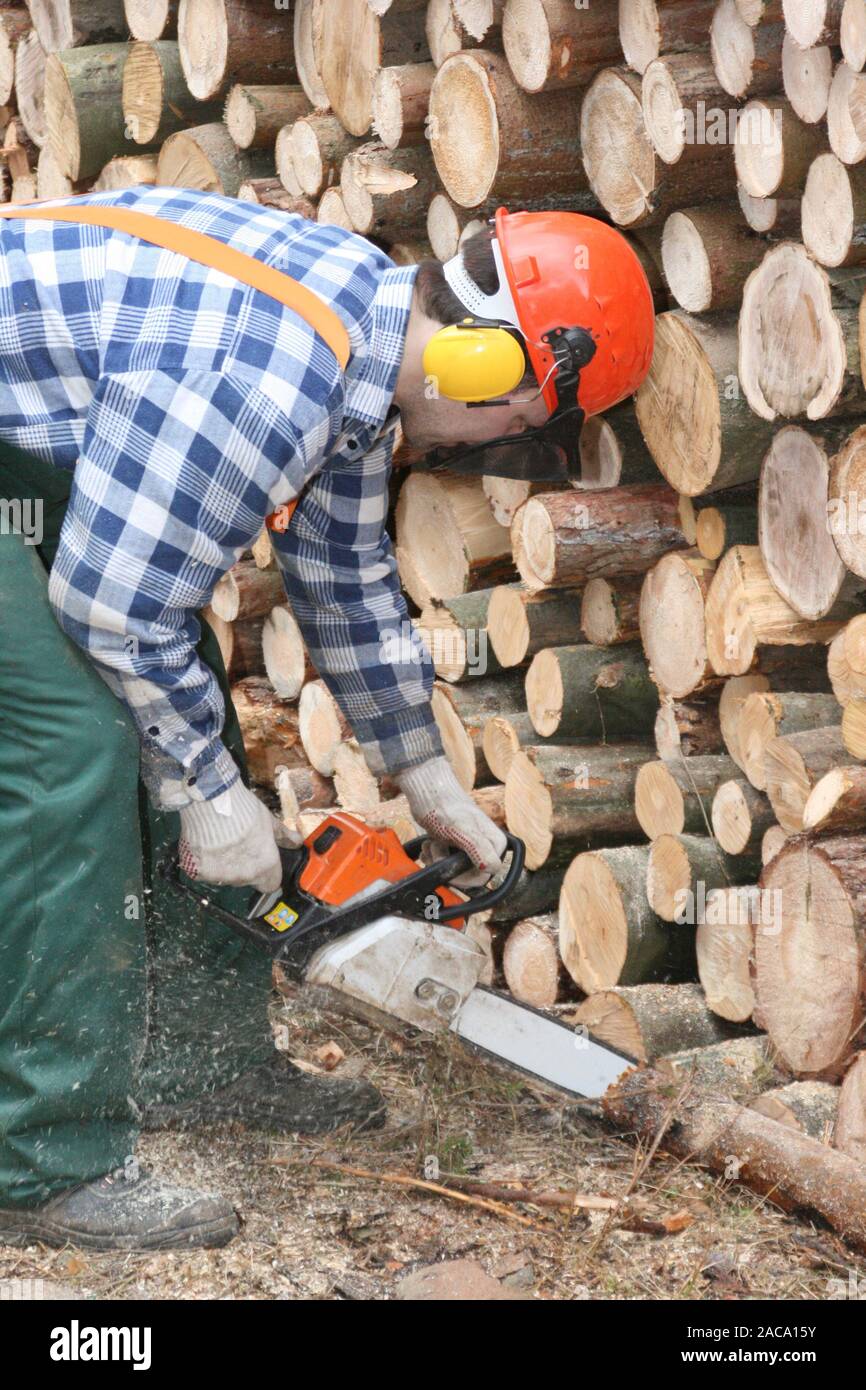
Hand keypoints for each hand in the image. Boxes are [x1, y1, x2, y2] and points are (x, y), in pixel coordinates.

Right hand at [179, 782, 299, 891]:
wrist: (211, 801)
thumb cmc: (243, 809)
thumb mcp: (269, 821)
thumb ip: (283, 836)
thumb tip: (296, 841)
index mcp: (265, 865)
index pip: (271, 885)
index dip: (269, 874)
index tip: (263, 862)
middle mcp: (244, 876)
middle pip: (247, 880)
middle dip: (246, 866)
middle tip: (240, 845)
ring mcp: (220, 876)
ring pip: (226, 877)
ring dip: (225, 865)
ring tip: (223, 841)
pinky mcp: (198, 872)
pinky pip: (205, 872)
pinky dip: (205, 862)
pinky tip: (207, 844)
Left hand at [397, 756, 506, 877]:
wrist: (428, 789)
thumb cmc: (445, 804)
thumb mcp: (462, 829)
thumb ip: (478, 848)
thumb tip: (491, 868)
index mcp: (495, 843)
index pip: (486, 875)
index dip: (464, 877)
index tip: (448, 871)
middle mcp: (486, 845)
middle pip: (468, 874)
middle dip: (447, 867)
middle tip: (436, 852)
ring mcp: (470, 844)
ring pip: (455, 868)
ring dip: (437, 860)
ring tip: (431, 845)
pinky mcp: (456, 843)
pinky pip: (445, 861)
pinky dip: (433, 856)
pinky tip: (429, 845)